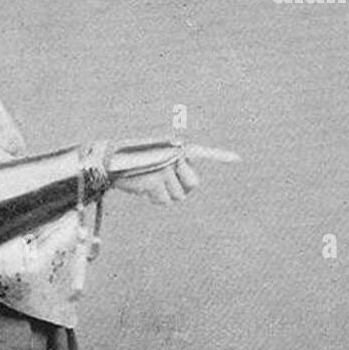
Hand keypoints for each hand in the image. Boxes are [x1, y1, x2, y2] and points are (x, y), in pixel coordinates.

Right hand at [111, 143, 239, 206]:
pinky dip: (153, 199)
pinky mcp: (155, 180)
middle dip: (181, 189)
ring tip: (150, 184)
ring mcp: (165, 168)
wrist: (110, 161)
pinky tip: (144, 189)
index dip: (220, 156)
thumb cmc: (134, 164)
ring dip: (164, 195)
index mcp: (176, 149)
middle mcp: (174, 156)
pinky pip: (164, 201)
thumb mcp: (156, 162)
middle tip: (166, 184)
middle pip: (193, 186)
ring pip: (178, 196)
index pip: (201, 152)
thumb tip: (188, 187)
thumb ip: (175, 169)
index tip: (238, 159)